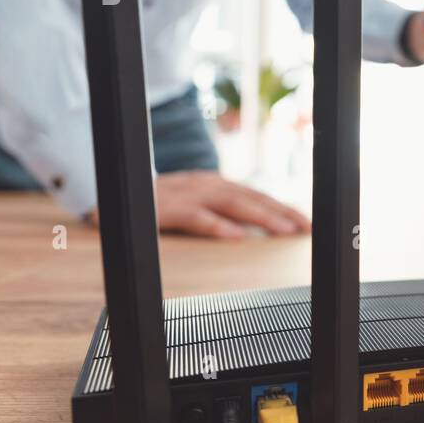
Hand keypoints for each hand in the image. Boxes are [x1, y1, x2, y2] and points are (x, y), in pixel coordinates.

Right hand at [153, 171, 309, 238]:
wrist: (116, 196)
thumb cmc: (158, 205)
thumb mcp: (194, 204)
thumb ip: (221, 212)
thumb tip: (251, 229)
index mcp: (214, 185)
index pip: (256, 196)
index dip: (283, 208)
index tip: (307, 224)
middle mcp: (206, 185)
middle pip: (251, 198)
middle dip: (281, 212)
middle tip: (306, 228)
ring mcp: (187, 195)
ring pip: (231, 204)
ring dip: (260, 217)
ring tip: (283, 231)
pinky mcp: (168, 210)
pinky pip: (196, 218)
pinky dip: (217, 226)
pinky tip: (236, 237)